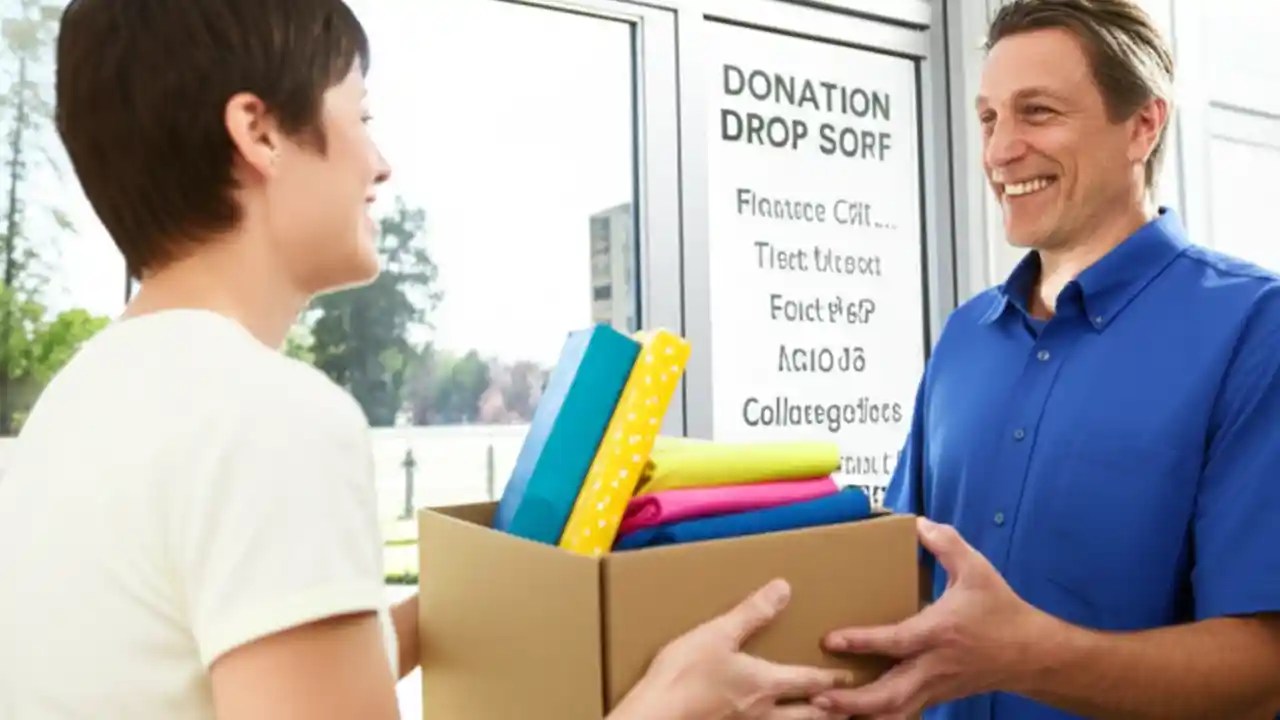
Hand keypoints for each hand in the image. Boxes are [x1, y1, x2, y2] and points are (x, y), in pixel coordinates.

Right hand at [617, 579, 853, 719]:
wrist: (655, 714)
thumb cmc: (682, 675)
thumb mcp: (717, 634)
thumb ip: (752, 613)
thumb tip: (784, 589)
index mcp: (764, 683)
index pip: (809, 681)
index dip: (832, 678)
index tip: (850, 677)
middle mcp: (763, 712)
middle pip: (809, 715)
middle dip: (832, 710)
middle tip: (851, 707)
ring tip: (823, 718)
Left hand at [815, 517, 1049, 717]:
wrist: (1032, 654)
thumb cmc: (1000, 609)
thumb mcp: (976, 569)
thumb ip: (946, 543)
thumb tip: (916, 522)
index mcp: (940, 632)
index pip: (896, 641)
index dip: (863, 642)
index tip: (830, 640)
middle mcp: (934, 666)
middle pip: (890, 695)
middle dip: (853, 701)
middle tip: (817, 697)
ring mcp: (935, 687)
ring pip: (895, 713)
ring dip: (859, 716)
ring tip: (824, 712)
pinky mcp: (936, 697)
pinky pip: (903, 714)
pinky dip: (877, 718)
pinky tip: (851, 716)